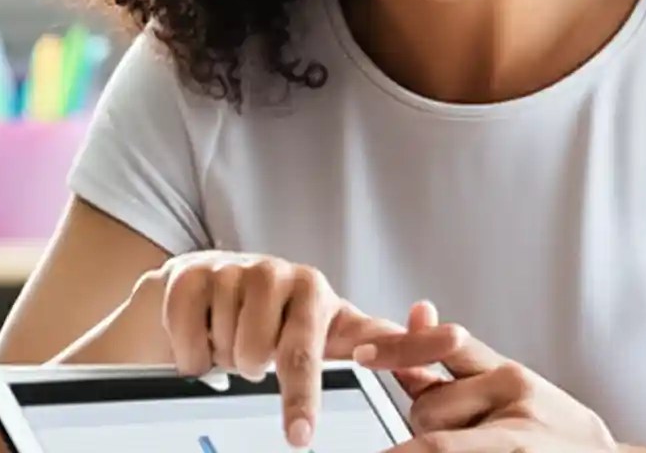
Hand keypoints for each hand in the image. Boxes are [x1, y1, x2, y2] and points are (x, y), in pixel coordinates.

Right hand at [139, 252, 461, 447]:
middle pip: (285, 358)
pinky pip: (192, 333)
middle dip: (262, 374)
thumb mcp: (315, 342)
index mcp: (327, 304)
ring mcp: (244, 271)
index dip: (417, 342)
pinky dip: (189, 352)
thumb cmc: (263, 325)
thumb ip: (369, 348)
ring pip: (237, 350)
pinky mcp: (197, 271)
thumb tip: (428, 352)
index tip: (456, 341)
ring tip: (226, 342)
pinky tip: (198, 335)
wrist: (191, 295)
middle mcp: (292, 280)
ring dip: (224, 360)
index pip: (377, 333)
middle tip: (253, 363)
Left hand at [358, 306, 616, 452]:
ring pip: (432, 434)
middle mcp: (514, 397)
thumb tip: (417, 311)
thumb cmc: (551, 435)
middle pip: (428, 408)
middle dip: (425, 425)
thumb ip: (457, 365)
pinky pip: (442, 448)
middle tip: (466, 436)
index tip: (360, 353)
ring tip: (482, 442)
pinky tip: (424, 445)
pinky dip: (419, 448)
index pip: (446, 346)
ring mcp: (513, 434)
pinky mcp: (512, 451)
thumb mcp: (511, 393)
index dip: (399, 348)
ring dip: (430, 443)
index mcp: (510, 375)